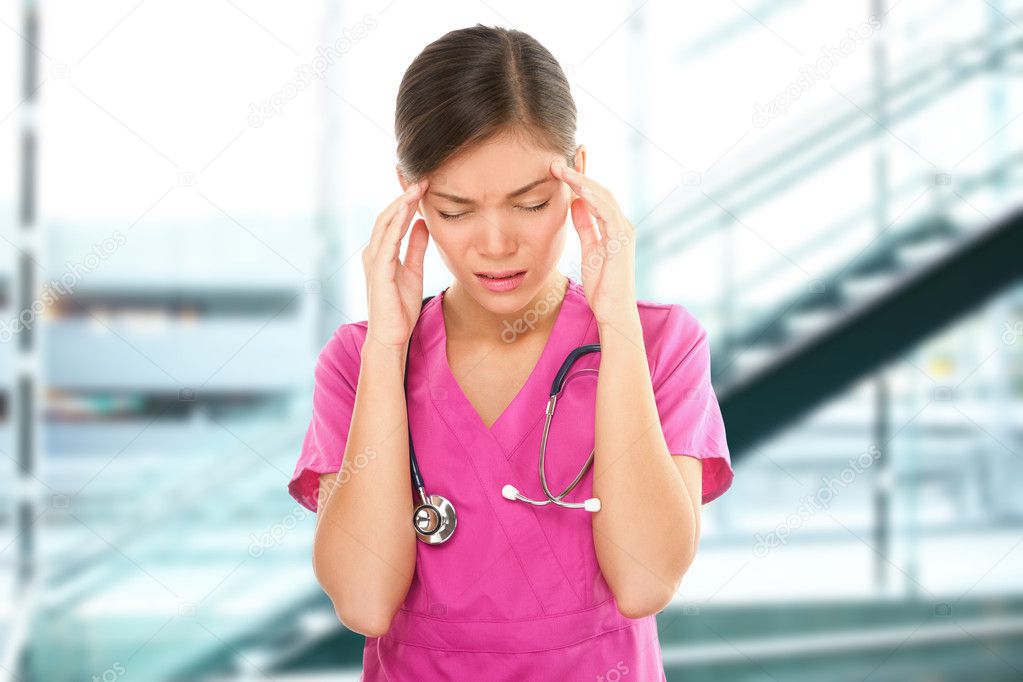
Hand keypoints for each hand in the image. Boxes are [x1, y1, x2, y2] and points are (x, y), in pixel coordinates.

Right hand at [362, 177, 430, 350]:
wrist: (391, 337)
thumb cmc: (399, 308)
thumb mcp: (413, 270)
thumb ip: (416, 247)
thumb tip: (424, 223)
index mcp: (381, 252)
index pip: (392, 219)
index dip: (406, 201)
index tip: (422, 184)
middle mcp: (373, 252)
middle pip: (387, 216)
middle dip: (403, 196)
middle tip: (421, 178)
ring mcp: (374, 261)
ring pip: (385, 224)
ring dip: (401, 204)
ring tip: (417, 188)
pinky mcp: (379, 272)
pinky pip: (388, 242)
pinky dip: (397, 224)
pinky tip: (409, 211)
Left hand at [549, 159, 637, 326]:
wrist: (614, 311)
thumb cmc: (603, 286)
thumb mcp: (589, 250)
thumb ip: (585, 226)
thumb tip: (575, 203)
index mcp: (612, 227)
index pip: (595, 195)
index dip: (580, 179)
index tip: (561, 165)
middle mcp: (621, 225)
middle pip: (600, 191)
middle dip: (580, 173)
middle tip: (558, 160)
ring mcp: (623, 232)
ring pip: (604, 197)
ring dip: (583, 181)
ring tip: (562, 169)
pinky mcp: (622, 241)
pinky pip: (608, 213)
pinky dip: (594, 198)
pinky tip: (579, 188)